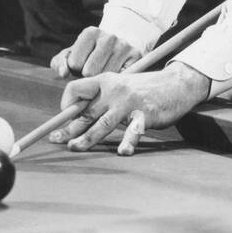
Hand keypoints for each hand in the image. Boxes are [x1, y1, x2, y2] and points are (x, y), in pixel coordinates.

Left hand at [49, 27, 140, 79]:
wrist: (118, 45)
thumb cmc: (89, 54)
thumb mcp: (71, 55)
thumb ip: (60, 63)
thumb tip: (63, 74)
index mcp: (90, 32)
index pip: (75, 63)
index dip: (76, 69)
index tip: (82, 65)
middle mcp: (109, 36)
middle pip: (90, 72)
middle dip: (89, 76)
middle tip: (94, 71)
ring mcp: (124, 46)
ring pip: (106, 77)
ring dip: (102, 81)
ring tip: (104, 72)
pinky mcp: (136, 56)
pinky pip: (121, 79)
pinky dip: (116, 81)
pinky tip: (116, 76)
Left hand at [54, 65, 210, 155]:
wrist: (176, 83)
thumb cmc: (144, 89)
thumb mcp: (120, 87)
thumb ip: (102, 99)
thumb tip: (78, 117)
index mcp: (105, 81)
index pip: (76, 89)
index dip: (66, 103)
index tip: (64, 118)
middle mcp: (114, 90)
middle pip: (86, 111)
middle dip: (69, 127)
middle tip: (55, 139)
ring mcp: (129, 103)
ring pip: (103, 123)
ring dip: (87, 137)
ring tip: (74, 147)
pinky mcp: (145, 114)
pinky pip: (133, 131)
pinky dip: (128, 142)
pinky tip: (123, 151)